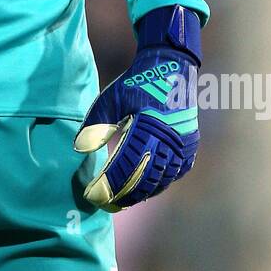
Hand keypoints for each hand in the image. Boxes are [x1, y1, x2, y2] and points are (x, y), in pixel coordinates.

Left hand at [75, 5, 200, 211]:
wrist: (171, 67)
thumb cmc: (137, 83)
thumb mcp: (112, 98)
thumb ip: (97, 124)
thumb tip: (80, 149)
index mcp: (148, 128)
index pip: (126, 167)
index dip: (109, 185)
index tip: (93, 195)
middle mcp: (169, 140)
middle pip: (145, 180)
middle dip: (124, 195)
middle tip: (105, 204)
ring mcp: (183, 144)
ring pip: (162, 180)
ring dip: (142, 193)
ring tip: (122, 201)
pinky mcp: (190, 144)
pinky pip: (176, 173)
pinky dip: (160, 184)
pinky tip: (146, 190)